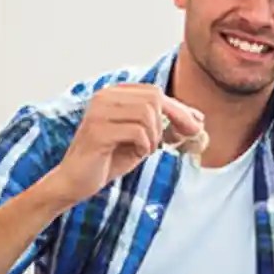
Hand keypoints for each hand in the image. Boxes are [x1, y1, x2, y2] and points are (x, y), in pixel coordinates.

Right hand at [43, 84, 204, 206]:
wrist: (75, 181)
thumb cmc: (108, 158)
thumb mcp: (141, 138)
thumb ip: (163, 125)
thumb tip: (198, 118)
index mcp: (114, 94)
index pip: (155, 92)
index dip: (180, 108)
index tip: (198, 126)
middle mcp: (104, 96)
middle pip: (154, 98)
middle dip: (174, 119)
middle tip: (178, 140)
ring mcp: (99, 111)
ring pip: (147, 113)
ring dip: (154, 136)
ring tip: (145, 150)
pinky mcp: (97, 130)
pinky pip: (137, 131)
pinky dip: (144, 146)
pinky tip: (136, 154)